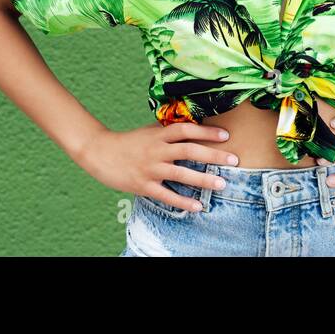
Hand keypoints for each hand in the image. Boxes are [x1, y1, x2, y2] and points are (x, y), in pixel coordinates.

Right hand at [78, 122, 238, 212]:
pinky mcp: (143, 185)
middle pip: (189, 150)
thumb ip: (170, 131)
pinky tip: (197, 206)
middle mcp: (157, 149)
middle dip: (214, 155)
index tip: (226, 135)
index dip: (207, 131)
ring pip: (181, 173)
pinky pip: (167, 195)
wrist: (100, 152)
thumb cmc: (129, 142)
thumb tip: (195, 127)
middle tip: (234, 160)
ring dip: (204, 179)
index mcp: (159, 134)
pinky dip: (183, 201)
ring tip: (223, 184)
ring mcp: (151, 168)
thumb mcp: (150, 131)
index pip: (187, 129)